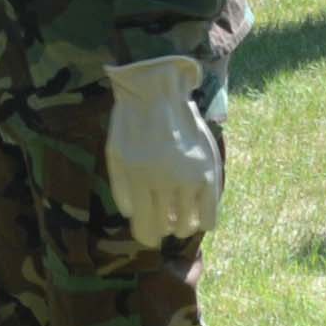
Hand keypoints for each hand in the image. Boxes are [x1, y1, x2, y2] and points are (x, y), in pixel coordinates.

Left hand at [104, 55, 222, 248]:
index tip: (150, 235)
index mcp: (138, 179)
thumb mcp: (116, 154)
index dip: (147, 236)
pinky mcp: (207, 172)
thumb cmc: (133, 123)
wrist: (159, 90)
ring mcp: (188, 178)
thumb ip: (121, 190)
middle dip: (163, 229)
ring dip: (182, 225)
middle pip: (165, 228)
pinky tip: (200, 216)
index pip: (144, 227)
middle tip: (165, 222)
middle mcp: (163, 182)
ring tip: (180, 216)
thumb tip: (133, 216)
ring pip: (187, 225)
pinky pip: (209, 214)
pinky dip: (204, 221)